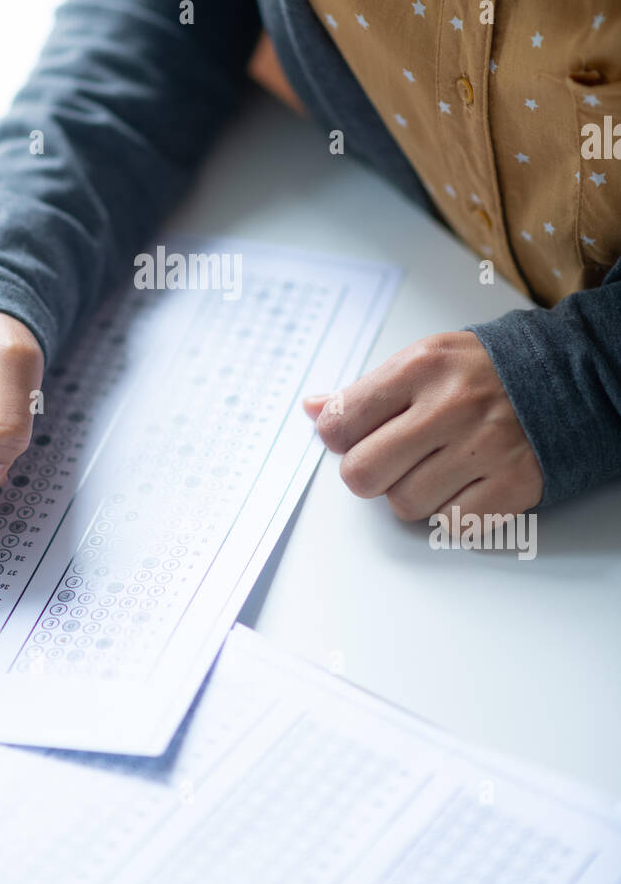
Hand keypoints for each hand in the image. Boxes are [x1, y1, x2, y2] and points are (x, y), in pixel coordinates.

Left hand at [304, 331, 542, 521]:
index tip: (354, 437)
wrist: (569, 377)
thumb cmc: (487, 371)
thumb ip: (367, 389)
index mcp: (421, 368)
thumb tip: (314, 409)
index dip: (339, 438)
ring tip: (435, 466)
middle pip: (362, 474)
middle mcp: (450, 407)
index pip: (340, 423)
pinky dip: (450, 512)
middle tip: (388, 461)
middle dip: (367, 474)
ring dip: (411, 493)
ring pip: (403, 504)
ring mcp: (484, 448)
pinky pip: (449, 524)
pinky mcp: (513, 485)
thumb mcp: (425, 359)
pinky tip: (463, 484)